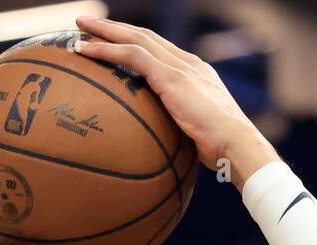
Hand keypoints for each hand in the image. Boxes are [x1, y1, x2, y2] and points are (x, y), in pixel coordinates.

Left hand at [73, 16, 279, 185]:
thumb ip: (180, 129)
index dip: (134, 41)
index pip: (159, 49)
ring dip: (104, 31)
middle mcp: (187, 62)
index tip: (114, 40)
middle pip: (144, 36)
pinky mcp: (171, 77)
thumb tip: (163, 147)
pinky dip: (106, 50)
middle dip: (115, 27)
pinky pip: (132, 56)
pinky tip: (85, 51)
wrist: (236, 144)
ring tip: (80, 27)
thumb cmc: (222, 149)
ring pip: (135, 38)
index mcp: (194, 72)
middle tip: (88, 23)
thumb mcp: (198, 133)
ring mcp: (179, 67)